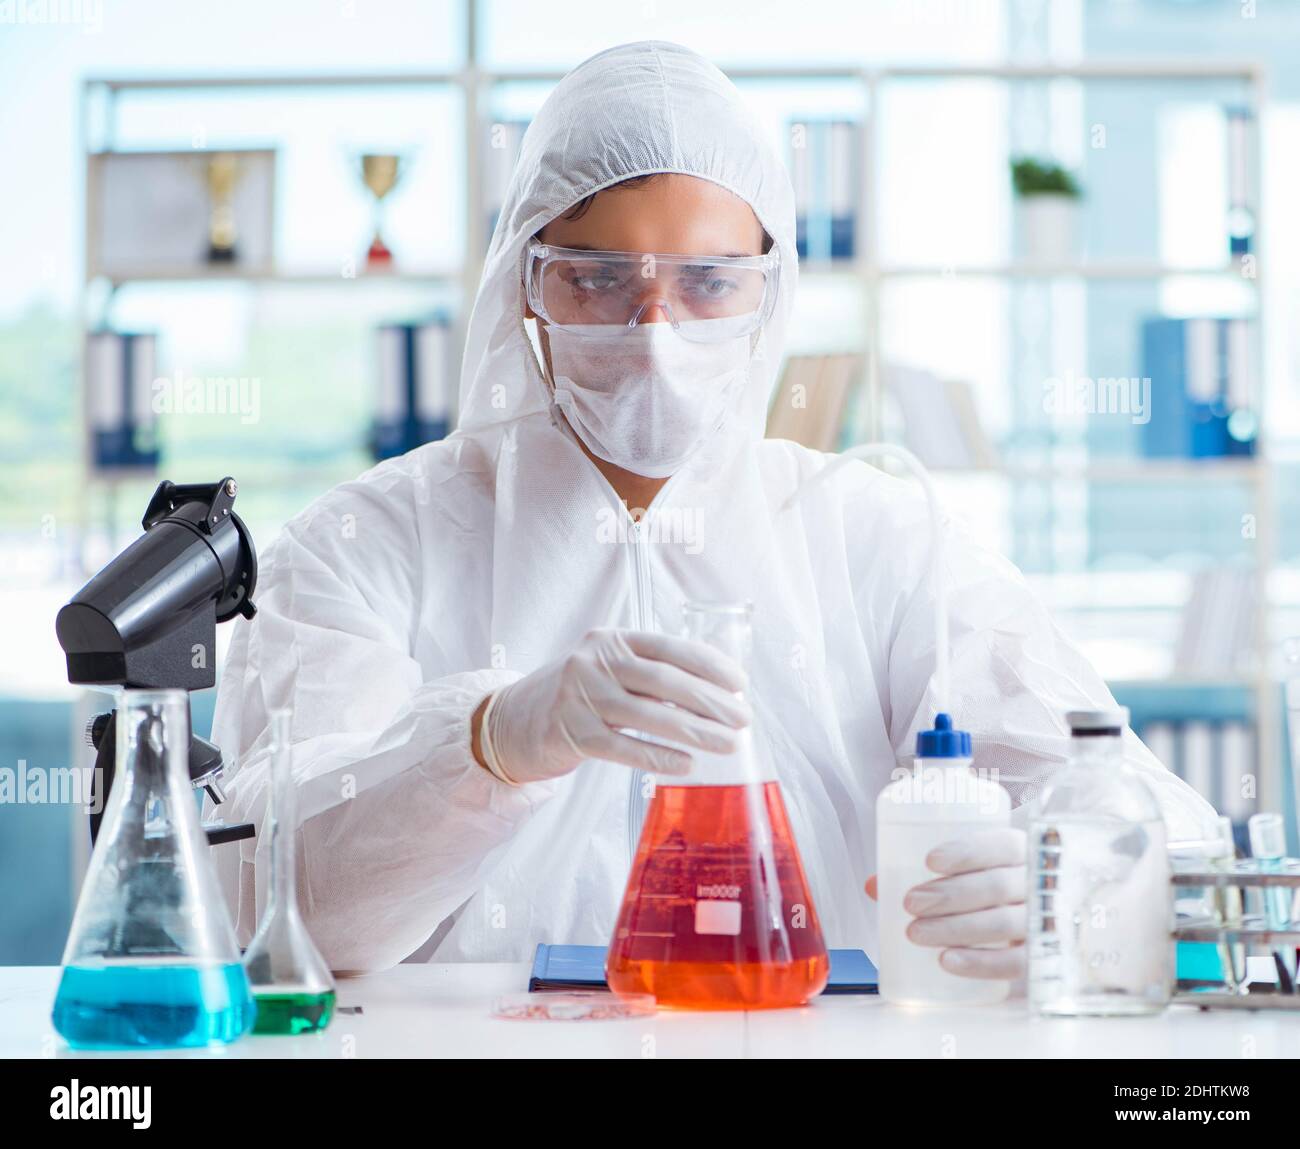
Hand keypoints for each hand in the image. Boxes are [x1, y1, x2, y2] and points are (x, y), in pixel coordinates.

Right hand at [477, 628, 750, 784]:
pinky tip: (687, 764)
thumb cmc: (575, 695)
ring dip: (695, 732)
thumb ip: (646, 671)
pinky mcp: (571, 733)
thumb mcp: (606, 668)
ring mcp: (580, 697)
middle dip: (710, 701)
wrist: (511, 721)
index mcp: (610, 638)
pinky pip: (625, 747)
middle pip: (664, 680)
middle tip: (743, 718)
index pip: (669, 646)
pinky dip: (659, 756)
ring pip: (649, 715)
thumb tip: (712, 693)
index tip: (740, 683)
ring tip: (726, 744)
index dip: (709, 664)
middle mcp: (594, 661)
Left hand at [866, 827, 1026, 979]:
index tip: (930, 861)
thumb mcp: (966, 867)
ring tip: (915, 933)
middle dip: (950, 895)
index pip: (1001, 845)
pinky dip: (980, 963)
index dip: (968, 852)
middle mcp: (1039, 882)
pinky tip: (947, 961)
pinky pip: (1015, 962)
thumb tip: (874, 885)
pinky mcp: (1040, 955)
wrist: (1031, 913)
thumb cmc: (988, 882)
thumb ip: (921, 871)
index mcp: (1021, 849)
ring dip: (956, 929)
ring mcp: (1044, 920)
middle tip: (910, 903)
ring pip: (1004, 924)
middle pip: (998, 886)